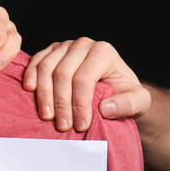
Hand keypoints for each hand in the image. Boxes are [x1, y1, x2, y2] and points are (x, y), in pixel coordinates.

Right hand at [22, 37, 149, 131]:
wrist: (113, 89)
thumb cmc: (124, 95)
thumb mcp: (139, 103)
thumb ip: (129, 104)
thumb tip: (106, 108)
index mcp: (104, 52)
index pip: (85, 78)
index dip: (80, 103)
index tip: (80, 125)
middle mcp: (84, 44)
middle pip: (63, 73)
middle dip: (61, 103)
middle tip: (62, 126)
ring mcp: (65, 46)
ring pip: (46, 68)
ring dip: (44, 94)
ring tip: (47, 117)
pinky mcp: (51, 52)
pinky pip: (36, 61)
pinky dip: (30, 76)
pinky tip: (30, 91)